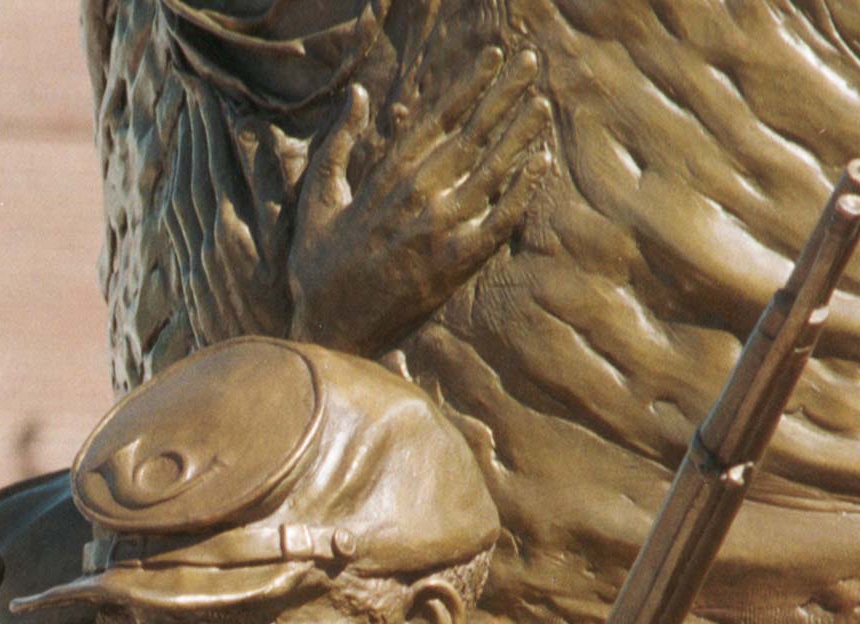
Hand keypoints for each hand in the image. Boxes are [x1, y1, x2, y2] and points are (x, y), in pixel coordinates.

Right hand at [287, 48, 553, 355]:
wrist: (331, 330)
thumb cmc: (317, 268)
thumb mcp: (317, 199)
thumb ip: (338, 145)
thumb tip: (357, 94)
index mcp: (386, 178)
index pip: (437, 120)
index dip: (469, 85)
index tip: (493, 58)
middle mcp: (419, 197)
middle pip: (472, 134)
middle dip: (504, 94)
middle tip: (529, 62)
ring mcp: (442, 230)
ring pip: (493, 170)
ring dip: (521, 133)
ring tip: (542, 103)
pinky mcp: (458, 264)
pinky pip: (501, 219)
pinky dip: (524, 190)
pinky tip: (540, 163)